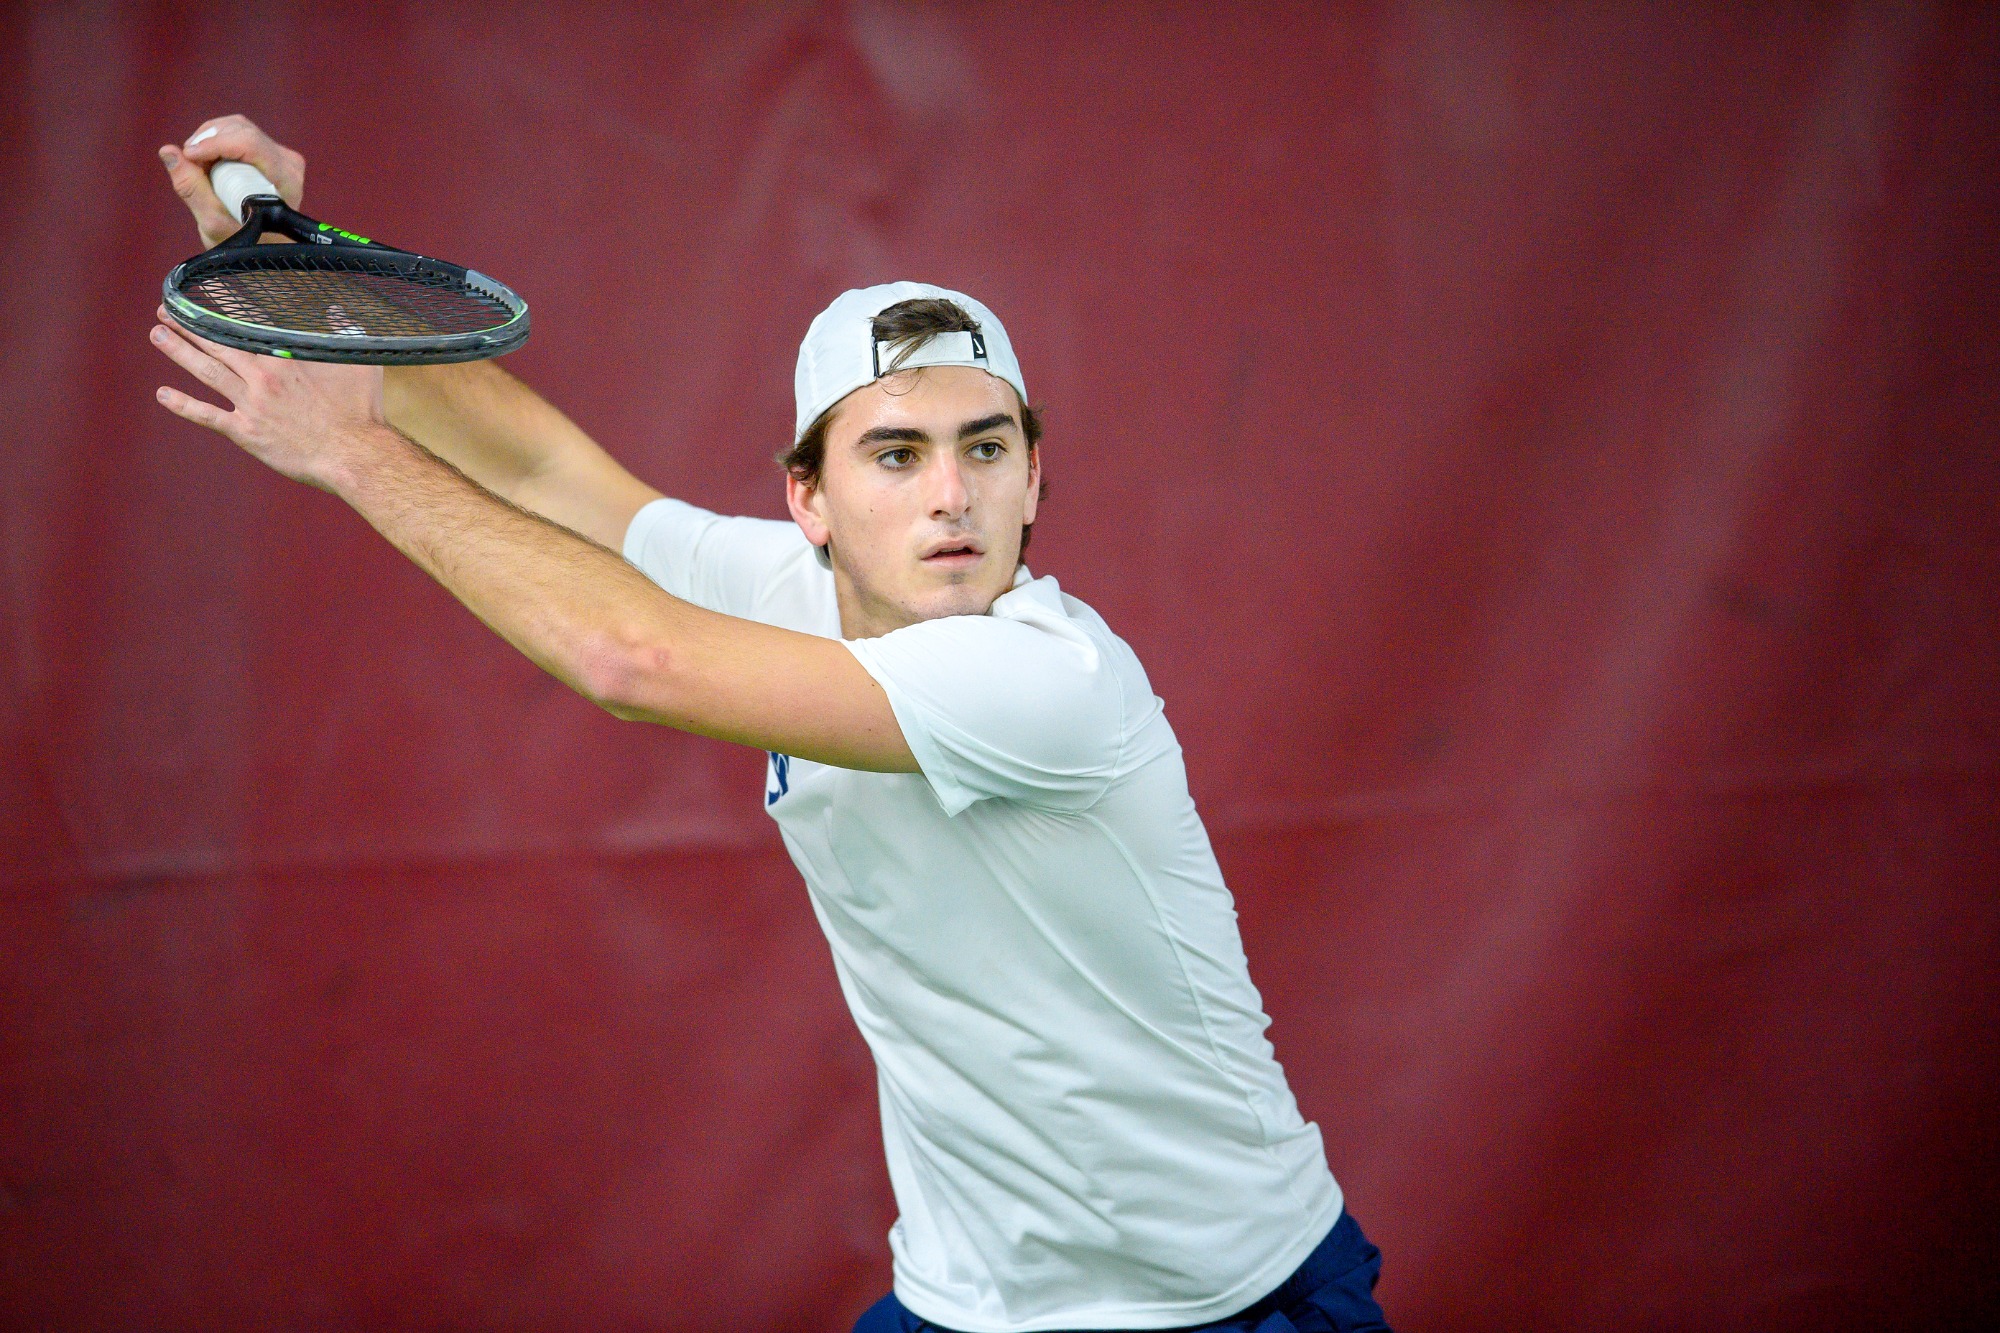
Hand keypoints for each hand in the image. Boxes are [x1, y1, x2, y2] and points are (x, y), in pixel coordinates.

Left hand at [150, 305, 387, 489]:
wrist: (354, 454)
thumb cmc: (361, 409)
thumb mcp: (358, 362)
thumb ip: (344, 331)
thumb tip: (338, 308)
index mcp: (284, 358)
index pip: (245, 323)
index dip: (222, 304)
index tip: (204, 288)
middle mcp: (261, 377)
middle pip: (216, 343)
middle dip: (189, 323)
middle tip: (166, 309)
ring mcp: (251, 405)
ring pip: (206, 371)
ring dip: (179, 351)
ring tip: (158, 334)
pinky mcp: (246, 433)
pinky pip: (208, 416)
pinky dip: (184, 405)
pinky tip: (162, 395)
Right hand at [159, 115, 306, 246]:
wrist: (263, 247)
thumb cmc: (243, 242)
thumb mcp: (213, 222)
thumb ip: (191, 187)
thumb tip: (167, 151)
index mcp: (283, 179)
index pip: (249, 143)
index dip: (213, 144)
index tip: (188, 155)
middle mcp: (288, 162)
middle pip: (240, 129)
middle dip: (207, 142)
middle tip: (189, 163)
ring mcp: (281, 155)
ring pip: (236, 126)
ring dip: (209, 140)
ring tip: (197, 164)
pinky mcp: (270, 151)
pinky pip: (237, 132)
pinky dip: (215, 142)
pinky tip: (206, 161)